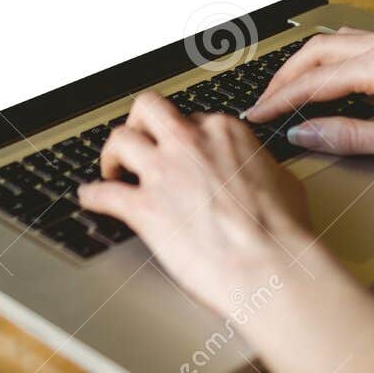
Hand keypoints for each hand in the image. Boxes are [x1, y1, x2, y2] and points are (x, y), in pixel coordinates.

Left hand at [76, 93, 313, 312]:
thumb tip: (257, 173)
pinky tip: (90, 199)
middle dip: (139, 124)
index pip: (191, 118)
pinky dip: (91, 196)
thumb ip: (258, 167)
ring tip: (112, 170)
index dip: (183, 138)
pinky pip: (101, 193)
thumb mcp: (283, 180)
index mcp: (223, 132)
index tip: (180, 151)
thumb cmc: (283, 229)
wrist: (269, 263)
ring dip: (111, 155)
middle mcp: (189, 143)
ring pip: (119, 140)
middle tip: (138, 142)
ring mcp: (163, 172)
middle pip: (147, 109)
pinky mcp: (143, 208)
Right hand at [243, 27, 373, 164]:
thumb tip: (306, 132)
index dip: (279, 99)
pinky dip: (331, 57)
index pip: (313, 81)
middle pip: (317, 51)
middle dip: (284, 76)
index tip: (257, 115)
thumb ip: (348, 137)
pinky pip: (357, 42)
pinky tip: (329, 73)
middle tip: (263, 102)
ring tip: (288, 87)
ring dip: (307, 62)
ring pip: (336, 41)